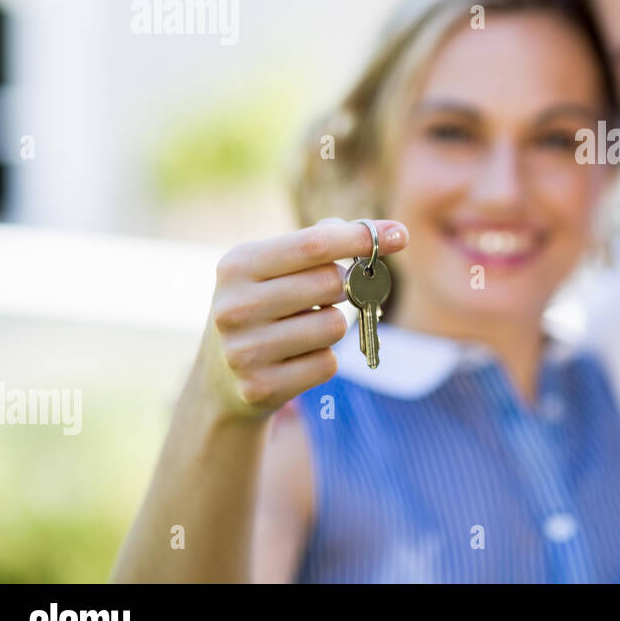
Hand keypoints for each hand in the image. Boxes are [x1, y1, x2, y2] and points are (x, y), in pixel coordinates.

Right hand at [196, 218, 407, 418]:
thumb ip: (319, 243)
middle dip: (346, 287)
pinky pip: (328, 364)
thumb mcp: (273, 268)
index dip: (360, 239)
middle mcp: (234, 306)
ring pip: (335, 326)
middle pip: (331, 284)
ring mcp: (244, 350)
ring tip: (302, 330)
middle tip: (328, 294)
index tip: (399, 235)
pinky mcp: (260, 387)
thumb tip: (380, 232)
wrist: (219, 380)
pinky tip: (295, 360)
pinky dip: (323, 359)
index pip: (313, 245)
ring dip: (332, 326)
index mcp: (238, 265)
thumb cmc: (264, 308)